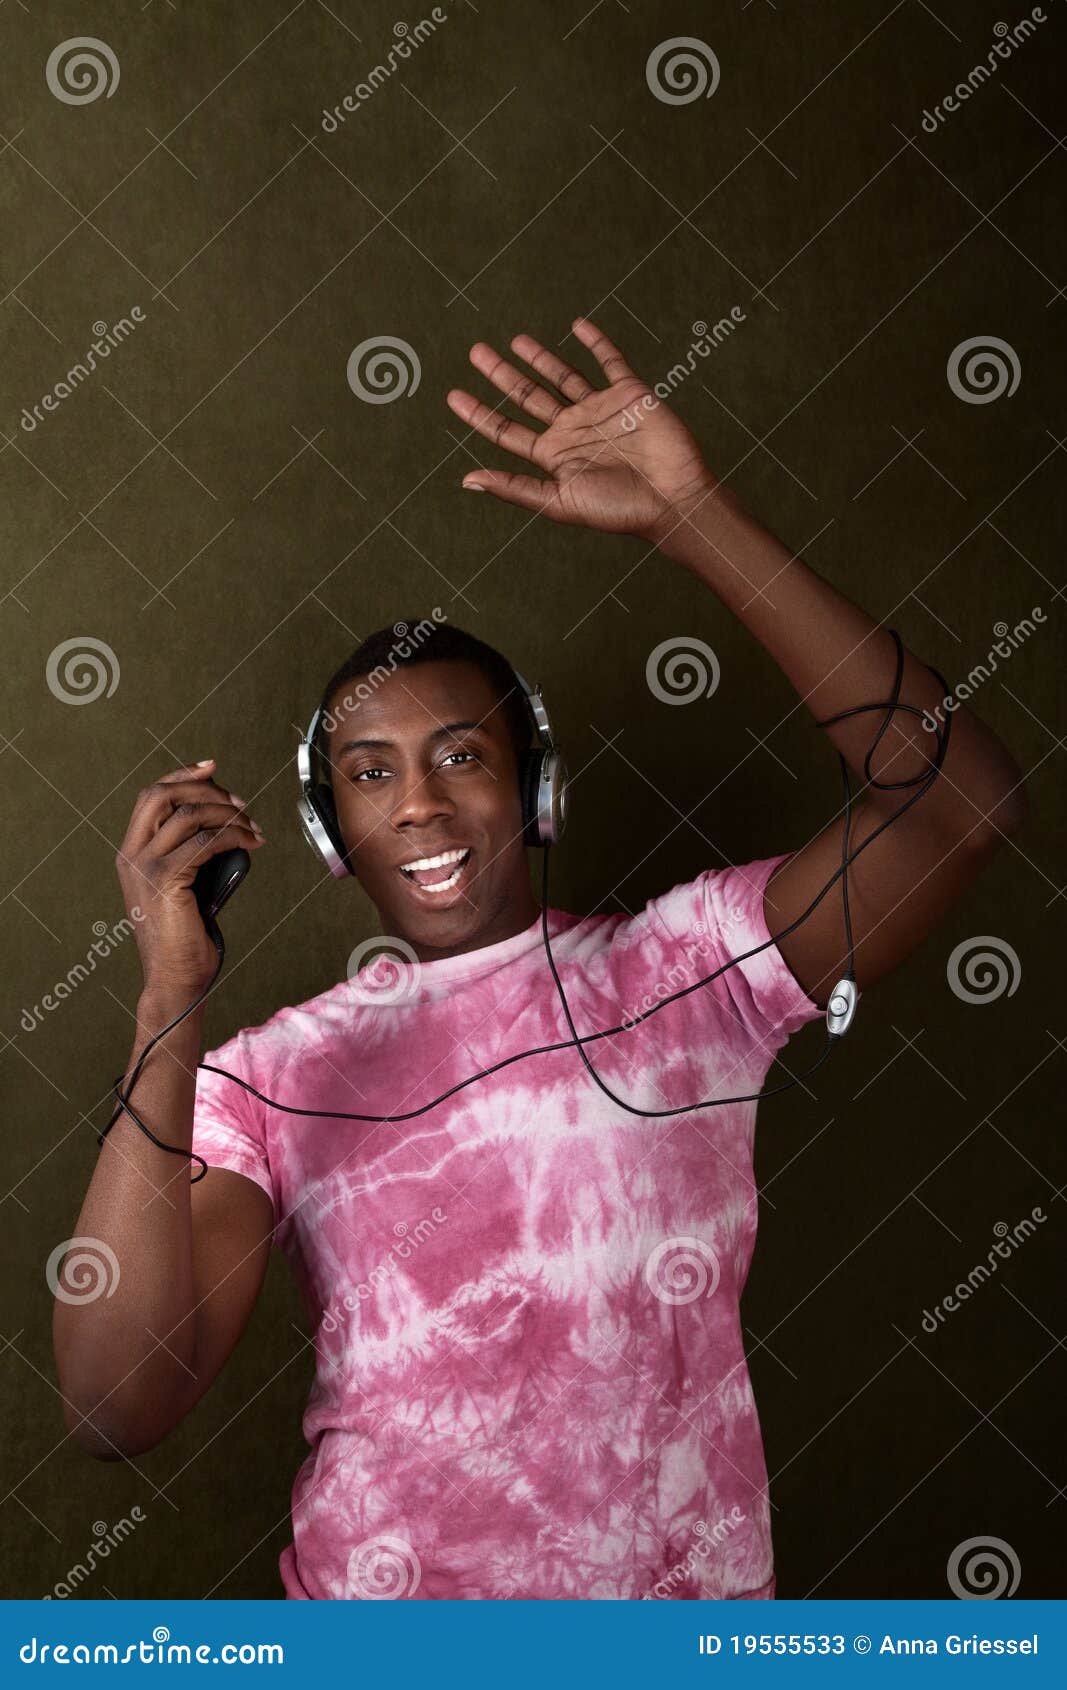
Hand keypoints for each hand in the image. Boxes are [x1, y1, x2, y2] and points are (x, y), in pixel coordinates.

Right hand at [115, 759, 264, 998]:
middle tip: (240, 803)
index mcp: (131, 853)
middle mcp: (131, 856)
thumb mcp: (184, 885)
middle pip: (163, 795)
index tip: (212, 767)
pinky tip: (251, 843)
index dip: (181, 775)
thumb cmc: (185, 937)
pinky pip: (205, 842)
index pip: (150, 797)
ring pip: (188, 815)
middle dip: (206, 789)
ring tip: (253, 829)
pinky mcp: (166, 881)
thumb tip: (227, 827)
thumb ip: (191, 854)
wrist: (176, 978)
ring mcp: (145, 868)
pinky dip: (233, 836)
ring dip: (228, 815)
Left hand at [445, 316, 723, 541]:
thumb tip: (467, 479)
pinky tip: (577, 326)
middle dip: (501, 375)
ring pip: (562, 376)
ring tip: (515, 340)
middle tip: (475, 351)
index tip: (452, 395)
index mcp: (553, 456)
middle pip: (528, 396)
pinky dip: (595, 342)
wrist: (672, 498)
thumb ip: (514, 488)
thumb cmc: (618, 509)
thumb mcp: (558, 502)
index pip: (506, 430)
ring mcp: (599, 410)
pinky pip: (609, 361)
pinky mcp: (629, 394)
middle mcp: (573, 430)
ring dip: (539, 358)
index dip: (479, 413)